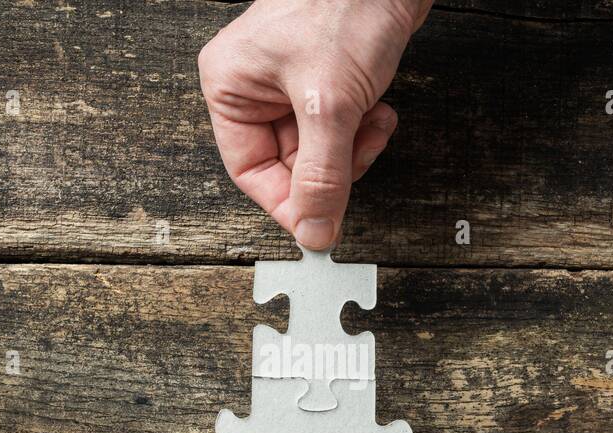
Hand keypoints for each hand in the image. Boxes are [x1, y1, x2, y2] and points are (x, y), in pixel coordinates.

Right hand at [198, 0, 432, 248]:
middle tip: (358, 156)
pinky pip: (341, 128)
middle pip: (288, 164)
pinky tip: (381, 109)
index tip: (321, 224)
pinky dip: (365, 129)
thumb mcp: (330, 104)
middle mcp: (256, 86)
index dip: (288, 202)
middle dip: (331, 167)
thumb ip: (322, 175)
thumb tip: (314, 231)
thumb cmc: (346, 4)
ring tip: (373, 122)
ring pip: (320, 150)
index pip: (250, 172)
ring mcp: (293, 82)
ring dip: (353, 149)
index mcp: (231, 86)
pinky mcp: (329, 78)